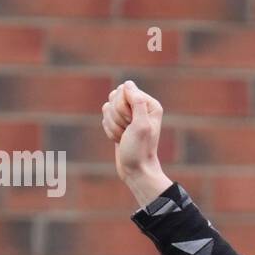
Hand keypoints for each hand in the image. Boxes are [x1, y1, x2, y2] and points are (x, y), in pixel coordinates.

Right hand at [102, 80, 170, 205]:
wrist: (136, 170)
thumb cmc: (140, 150)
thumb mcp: (140, 125)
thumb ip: (137, 102)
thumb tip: (128, 84)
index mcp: (150, 104)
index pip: (124, 90)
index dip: (122, 106)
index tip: (131, 122)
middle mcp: (140, 107)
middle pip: (114, 96)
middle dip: (116, 116)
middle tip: (128, 131)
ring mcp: (129, 115)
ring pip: (107, 107)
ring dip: (112, 125)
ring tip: (124, 137)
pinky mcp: (120, 123)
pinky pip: (105, 118)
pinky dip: (109, 130)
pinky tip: (119, 139)